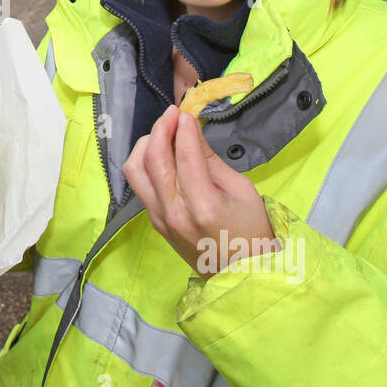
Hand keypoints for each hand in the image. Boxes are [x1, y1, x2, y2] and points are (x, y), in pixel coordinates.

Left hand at [123, 106, 276, 277]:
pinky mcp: (154, 222)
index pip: (184, 156)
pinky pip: (140, 185)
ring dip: (146, 145)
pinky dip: (146, 163)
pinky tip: (163, 154)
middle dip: (160, 129)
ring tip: (164, 134)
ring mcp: (159, 219)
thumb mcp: (241, 190)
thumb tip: (191, 130)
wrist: (242, 274)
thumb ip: (211, 159)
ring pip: (135, 170)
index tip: (186, 112)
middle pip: (152, 159)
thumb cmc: (251, 231)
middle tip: (173, 114)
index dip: (183, 129)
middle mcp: (174, 213)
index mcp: (203, 207)